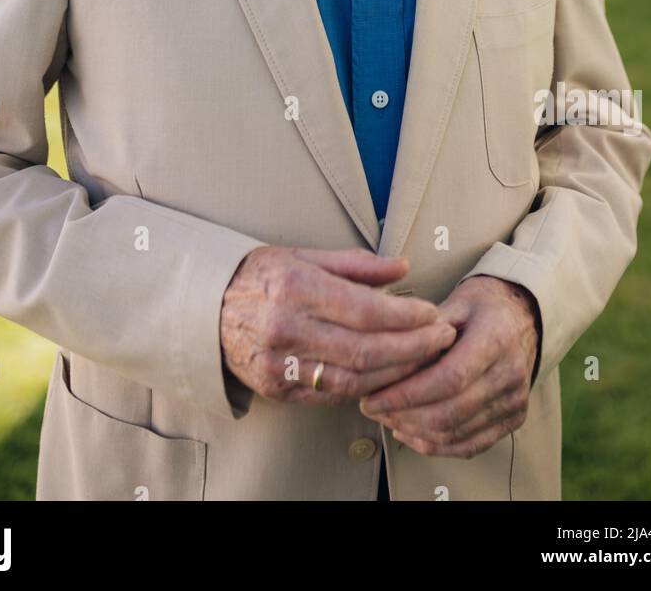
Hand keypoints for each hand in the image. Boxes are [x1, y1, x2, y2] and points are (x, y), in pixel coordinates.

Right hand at [220, 246, 456, 405]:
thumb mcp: (304, 255)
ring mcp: (280, 364)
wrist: (207, 308)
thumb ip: (356, 265)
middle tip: (442, 338)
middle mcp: (286, 327)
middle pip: (365, 350)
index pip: (364, 310)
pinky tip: (390, 376)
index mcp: (295, 286)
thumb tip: (403, 269)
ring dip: (397, 372)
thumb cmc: (262, 276)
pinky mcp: (277, 389)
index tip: (433, 312)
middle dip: (413, 347)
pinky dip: (367, 388)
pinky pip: (332, 394)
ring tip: (425, 358)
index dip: (405, 316)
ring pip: (353, 379)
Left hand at [359, 274, 540, 456]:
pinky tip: (408, 431)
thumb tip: (385, 356)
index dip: (407, 393)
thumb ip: (423, 329)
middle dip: (404, 415)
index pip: (449, 378)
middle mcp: (511, 374)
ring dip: (414, 430)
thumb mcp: (454, 303)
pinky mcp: (513, 420)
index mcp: (496, 338)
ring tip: (385, 417)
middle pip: (451, 411)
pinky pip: (469, 445)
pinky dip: (434, 444)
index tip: (372, 396)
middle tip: (371, 408)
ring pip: (457, 433)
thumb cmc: (480, 308)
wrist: (521, 318)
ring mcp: (515, 401)